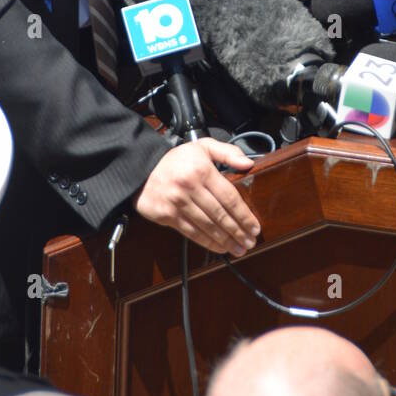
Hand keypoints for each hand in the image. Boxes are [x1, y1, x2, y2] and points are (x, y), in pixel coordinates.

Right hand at [134, 138, 259, 256]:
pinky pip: (191, 233)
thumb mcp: (202, 146)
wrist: (141, 169)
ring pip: (207, 227)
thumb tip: (249, 163)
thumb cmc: (176, 160)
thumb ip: (227, 152)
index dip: (244, 215)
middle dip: (238, 231)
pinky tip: (219, 247)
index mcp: (202, 170)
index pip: (229, 197)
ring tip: (239, 249)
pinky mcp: (167, 215)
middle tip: (250, 242)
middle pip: (220, 215)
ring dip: (225, 241)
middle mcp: (190, 187)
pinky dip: (207, 243)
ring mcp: (177, 203)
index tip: (254, 227)